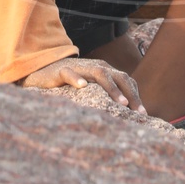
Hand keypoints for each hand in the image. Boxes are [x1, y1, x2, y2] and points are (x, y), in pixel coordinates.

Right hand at [19, 56, 145, 113]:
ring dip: (112, 88)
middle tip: (139, 113)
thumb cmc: (69, 83)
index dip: (136, 96)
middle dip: (131, 94)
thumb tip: (123, 116)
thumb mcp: (90, 89)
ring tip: (122, 103)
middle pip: (118, 76)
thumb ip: (105, 96)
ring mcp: (80, 68)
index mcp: (105, 71)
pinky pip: (69, 73)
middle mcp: (95, 67)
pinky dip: (77, 78)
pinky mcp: (61, 71)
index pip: (126, 80)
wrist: (42, 70)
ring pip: (99, 73)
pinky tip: (83, 86)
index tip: (143, 115)